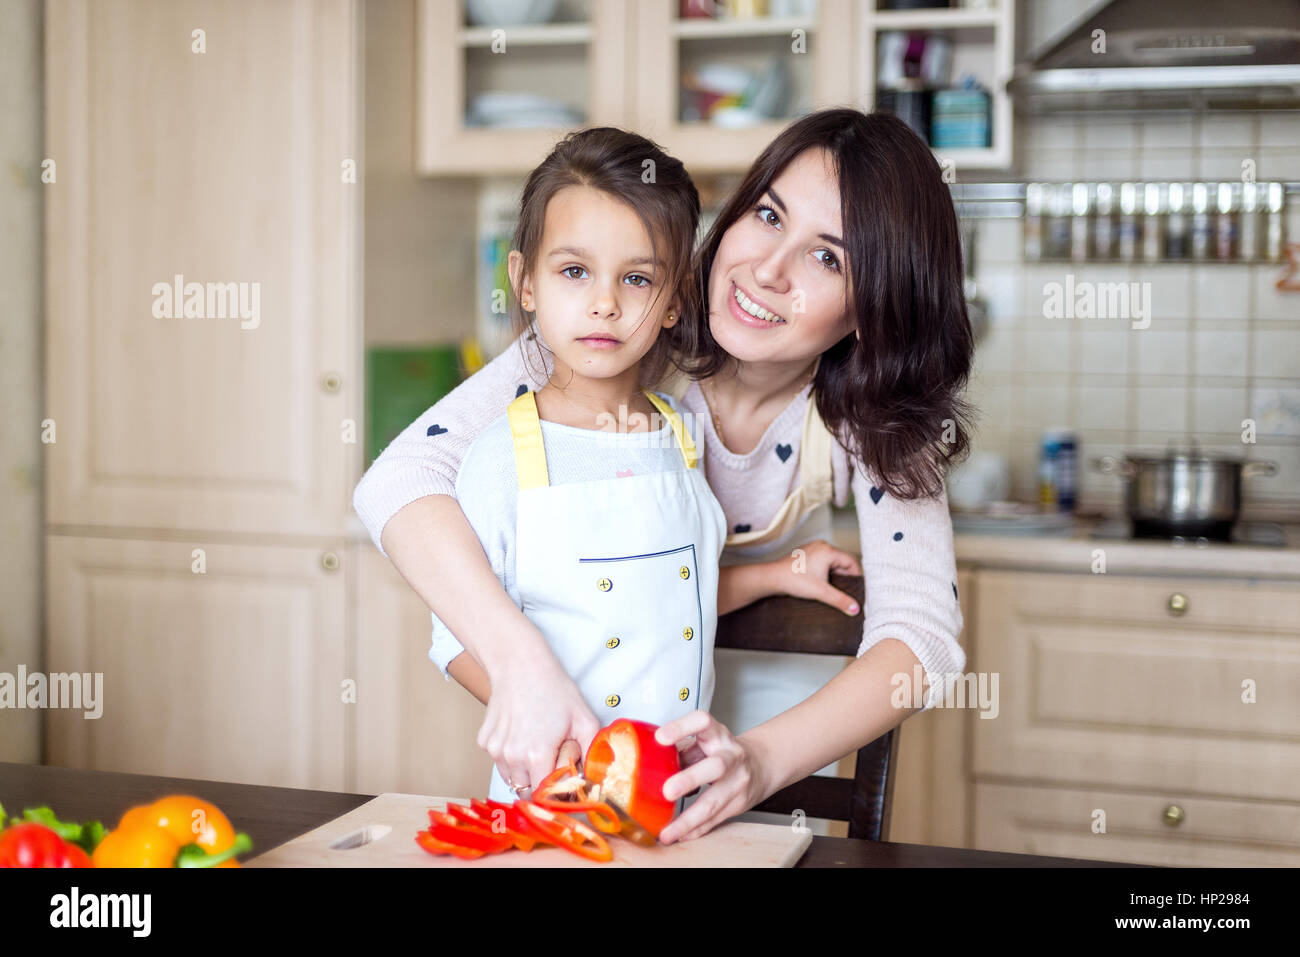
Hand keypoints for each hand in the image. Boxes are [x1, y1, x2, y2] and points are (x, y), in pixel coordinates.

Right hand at [477, 642, 600, 796]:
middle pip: (527, 791)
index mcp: (537, 755)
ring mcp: (495, 750)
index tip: (565, 777)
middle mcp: (512, 757)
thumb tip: (594, 779)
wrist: (519, 664)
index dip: (558, 790)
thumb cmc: (553, 688)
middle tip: (552, 756)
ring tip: (536, 743)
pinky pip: (500, 761)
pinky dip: (510, 756)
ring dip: (525, 771)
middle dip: (541, 782)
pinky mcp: (485, 741)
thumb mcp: (584, 719)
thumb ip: (591, 753)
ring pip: (512, 778)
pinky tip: (521, 733)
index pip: (546, 796)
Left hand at [652, 710, 769, 844]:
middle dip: (690, 779)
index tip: (661, 737)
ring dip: (688, 819)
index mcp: (717, 735)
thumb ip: (680, 751)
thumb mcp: (704, 742)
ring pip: (714, 802)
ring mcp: (738, 781)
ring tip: (668, 832)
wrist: (760, 764)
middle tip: (667, 791)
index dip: (682, 727)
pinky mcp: (739, 803)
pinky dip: (696, 829)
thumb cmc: (721, 751)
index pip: (702, 722)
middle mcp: (731, 756)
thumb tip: (645, 764)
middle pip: (715, 766)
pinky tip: (680, 835)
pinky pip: (715, 819)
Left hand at [769, 539, 862, 614]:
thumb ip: (840, 600)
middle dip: (844, 576)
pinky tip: (819, 582)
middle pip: (842, 561)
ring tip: (829, 587)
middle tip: (842, 590)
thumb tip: (855, 608)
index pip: (852, 562)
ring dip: (833, 574)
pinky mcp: (806, 553)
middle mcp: (822, 545)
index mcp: (828, 551)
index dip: (856, 576)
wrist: (772, 578)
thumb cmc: (793, 581)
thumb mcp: (821, 592)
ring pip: (832, 561)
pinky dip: (824, 571)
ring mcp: (813, 548)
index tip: (855, 589)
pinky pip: (822, 560)